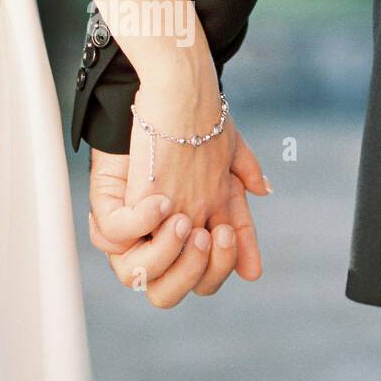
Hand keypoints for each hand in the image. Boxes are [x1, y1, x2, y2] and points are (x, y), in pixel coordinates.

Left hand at [89, 130, 268, 307]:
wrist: (168, 95)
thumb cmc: (196, 122)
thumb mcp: (228, 151)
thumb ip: (245, 174)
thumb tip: (264, 192)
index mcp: (195, 225)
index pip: (213, 266)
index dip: (226, 265)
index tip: (240, 254)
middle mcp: (165, 233)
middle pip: (182, 286)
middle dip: (203, 270)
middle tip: (212, 234)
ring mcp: (140, 225)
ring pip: (147, 276)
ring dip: (172, 256)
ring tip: (185, 222)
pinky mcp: (116, 206)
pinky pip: (118, 236)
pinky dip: (140, 224)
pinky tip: (162, 203)